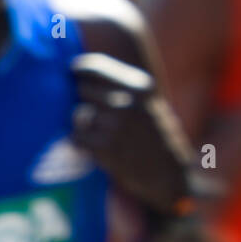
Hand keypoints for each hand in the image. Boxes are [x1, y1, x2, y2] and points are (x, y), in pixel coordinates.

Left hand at [71, 53, 191, 212]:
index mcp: (139, 86)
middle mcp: (128, 102)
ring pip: (76, 114)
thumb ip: (119, 87)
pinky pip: (76, 137)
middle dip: (81, 100)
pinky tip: (94, 147)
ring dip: (80, 123)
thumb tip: (76, 74)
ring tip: (96, 132)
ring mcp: (117, 124)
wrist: (168, 174)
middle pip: (82, 89)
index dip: (77, 71)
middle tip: (91, 112)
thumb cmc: (153, 136)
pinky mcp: (106, 147)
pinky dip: (80, 143)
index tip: (72, 75)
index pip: (94, 67)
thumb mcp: (146, 103)